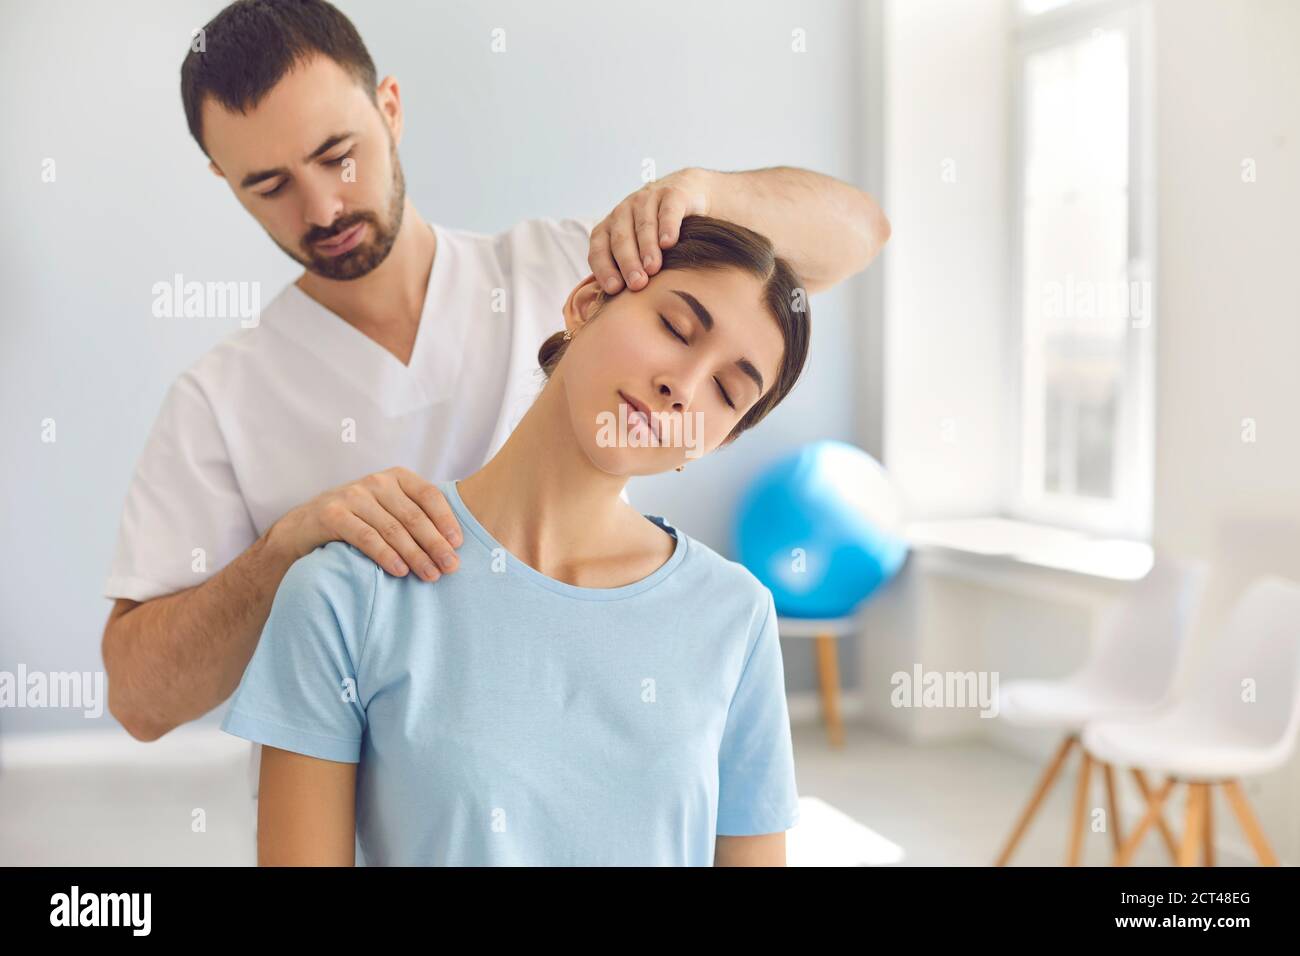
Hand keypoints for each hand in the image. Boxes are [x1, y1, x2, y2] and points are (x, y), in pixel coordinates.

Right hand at [271, 467, 462, 580]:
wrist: (303, 528)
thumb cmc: (358, 521)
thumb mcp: (388, 510)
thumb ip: (416, 517)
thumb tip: (455, 545)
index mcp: (395, 477)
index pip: (428, 495)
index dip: (446, 520)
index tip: (459, 545)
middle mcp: (375, 482)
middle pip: (413, 515)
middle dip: (435, 544)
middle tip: (451, 567)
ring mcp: (352, 496)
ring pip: (392, 528)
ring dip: (415, 554)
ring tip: (430, 575)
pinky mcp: (332, 514)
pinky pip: (366, 537)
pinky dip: (385, 555)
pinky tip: (400, 571)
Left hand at [588, 168, 711, 294]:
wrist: (685, 195)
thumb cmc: (657, 234)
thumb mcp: (638, 250)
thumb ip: (626, 272)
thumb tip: (619, 312)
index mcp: (609, 227)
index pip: (599, 249)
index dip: (604, 268)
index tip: (614, 289)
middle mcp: (624, 211)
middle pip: (621, 239)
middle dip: (627, 263)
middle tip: (637, 284)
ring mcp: (646, 199)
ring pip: (643, 225)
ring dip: (647, 248)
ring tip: (653, 269)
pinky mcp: (671, 194)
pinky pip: (667, 211)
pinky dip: (667, 227)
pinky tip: (669, 244)